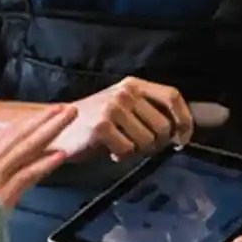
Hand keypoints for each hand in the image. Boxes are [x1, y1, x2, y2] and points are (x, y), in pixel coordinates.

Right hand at [0, 104, 76, 207]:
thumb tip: (10, 155)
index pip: (11, 132)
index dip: (32, 120)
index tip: (50, 111)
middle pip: (22, 134)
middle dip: (46, 119)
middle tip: (65, 108)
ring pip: (28, 147)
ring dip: (50, 132)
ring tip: (67, 120)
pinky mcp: (6, 191)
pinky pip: (28, 174)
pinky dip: (45, 163)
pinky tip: (60, 154)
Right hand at [51, 77, 193, 161]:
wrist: (57, 126)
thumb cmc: (96, 121)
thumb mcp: (124, 108)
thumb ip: (150, 113)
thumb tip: (182, 131)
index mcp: (134, 84)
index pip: (172, 96)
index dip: (184, 118)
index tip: (184, 138)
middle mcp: (125, 92)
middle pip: (163, 125)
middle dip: (157, 144)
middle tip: (141, 147)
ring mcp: (113, 108)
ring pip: (148, 141)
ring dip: (138, 151)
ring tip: (122, 146)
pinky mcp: (102, 126)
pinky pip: (128, 151)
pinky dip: (121, 156)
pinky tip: (109, 151)